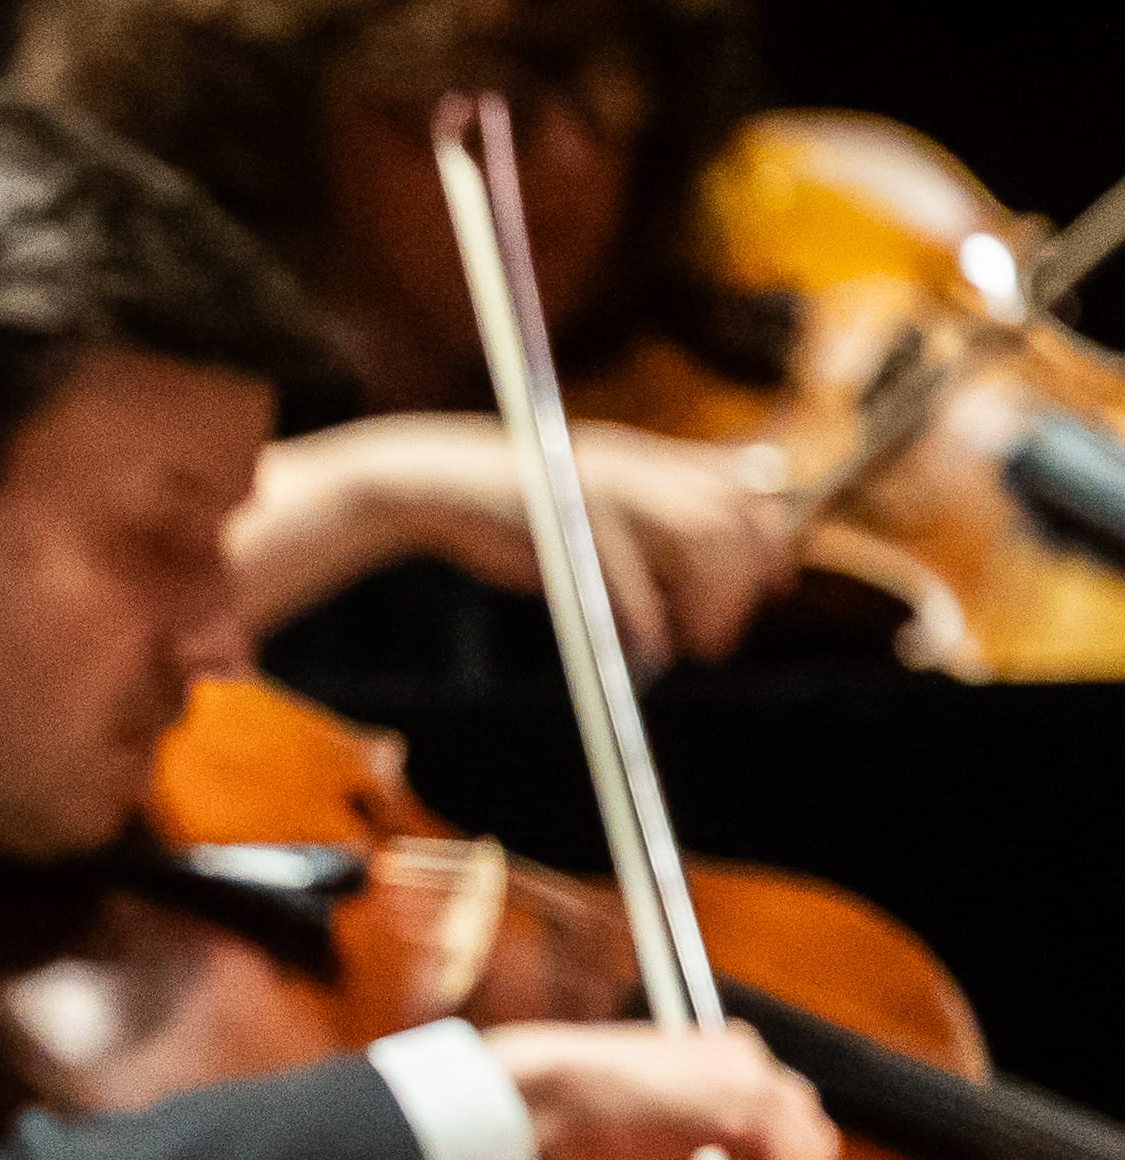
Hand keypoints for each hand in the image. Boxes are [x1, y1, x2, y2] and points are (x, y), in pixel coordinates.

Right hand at [331, 415, 794, 668]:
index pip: (745, 485)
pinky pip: (629, 574)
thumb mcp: (594, 504)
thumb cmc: (512, 509)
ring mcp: (607, 487)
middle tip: (722, 638)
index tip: (776, 585)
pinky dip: (648, 617)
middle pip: (730, 514)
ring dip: (709, 600)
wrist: (438, 484)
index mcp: (649, 457)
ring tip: (696, 647)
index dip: (773, 537)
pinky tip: (651, 648)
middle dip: (744, 581)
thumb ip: (648, 519)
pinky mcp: (572, 518)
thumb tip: (700, 568)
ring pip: (696, 536)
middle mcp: (640, 464)